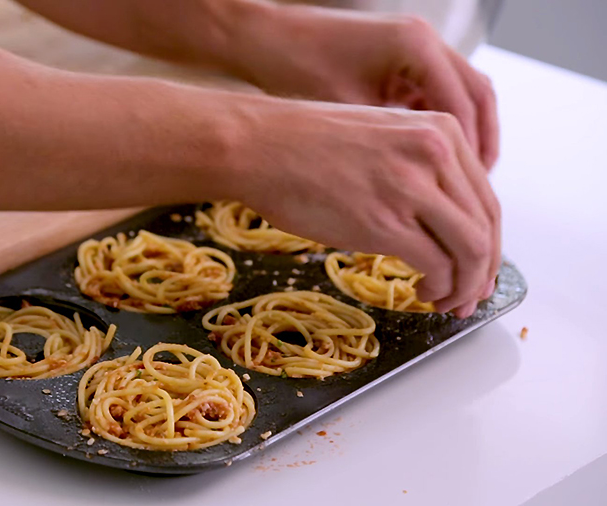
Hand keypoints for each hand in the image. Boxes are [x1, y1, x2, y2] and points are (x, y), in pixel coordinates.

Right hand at [225, 98, 499, 315]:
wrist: (260, 146)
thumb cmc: (304, 145)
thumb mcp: (380, 137)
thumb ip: (417, 168)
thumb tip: (438, 219)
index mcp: (440, 130)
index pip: (484, 197)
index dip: (488, 241)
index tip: (478, 267)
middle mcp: (436, 153)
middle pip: (484, 225)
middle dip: (482, 270)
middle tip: (470, 296)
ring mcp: (412, 187)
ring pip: (471, 249)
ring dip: (465, 285)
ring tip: (446, 300)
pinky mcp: (386, 221)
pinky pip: (438, 264)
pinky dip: (440, 287)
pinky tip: (423, 291)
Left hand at [226, 4, 498, 170]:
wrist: (265, 40)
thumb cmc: (294, 72)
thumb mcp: (346, 115)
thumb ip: (389, 146)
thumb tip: (423, 189)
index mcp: (415, 47)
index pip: (463, 109)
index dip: (470, 157)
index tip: (468, 195)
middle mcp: (424, 41)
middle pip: (478, 97)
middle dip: (481, 146)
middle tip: (475, 189)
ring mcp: (415, 46)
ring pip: (461, 96)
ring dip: (465, 138)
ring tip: (457, 183)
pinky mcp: (400, 59)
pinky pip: (435, 95)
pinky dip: (439, 127)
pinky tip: (429, 163)